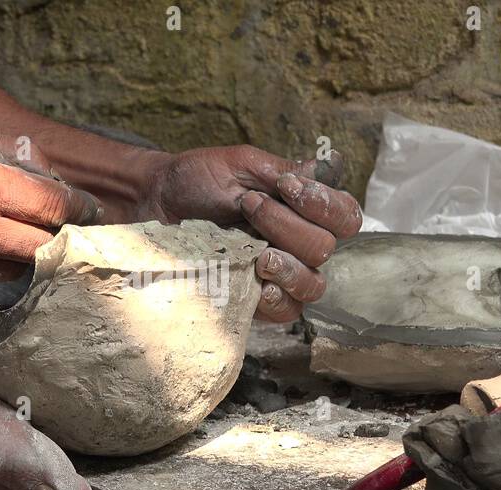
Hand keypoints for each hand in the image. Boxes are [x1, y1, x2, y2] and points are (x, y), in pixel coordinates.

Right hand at [0, 128, 101, 290]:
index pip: (53, 204)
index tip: (88, 209)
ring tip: (23, 238)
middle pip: (45, 246)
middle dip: (60, 238)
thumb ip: (3, 159)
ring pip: (17, 268)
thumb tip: (46, 178)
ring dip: (26, 255)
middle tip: (66, 230)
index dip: (77, 207)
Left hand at [135, 146, 360, 320]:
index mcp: (305, 208)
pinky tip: (257, 286)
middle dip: (288, 226)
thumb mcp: (241, 166)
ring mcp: (281, 275)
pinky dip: (276, 300)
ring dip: (288, 267)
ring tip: (258, 254)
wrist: (155, 204)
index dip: (325, 205)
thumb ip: (284, 171)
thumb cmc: (199, 181)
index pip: (345, 215)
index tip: (286, 187)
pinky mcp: (257, 301)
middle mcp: (300, 243)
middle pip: (325, 248)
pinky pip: (286, 312)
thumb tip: (328, 168)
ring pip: (312, 285)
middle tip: (249, 207)